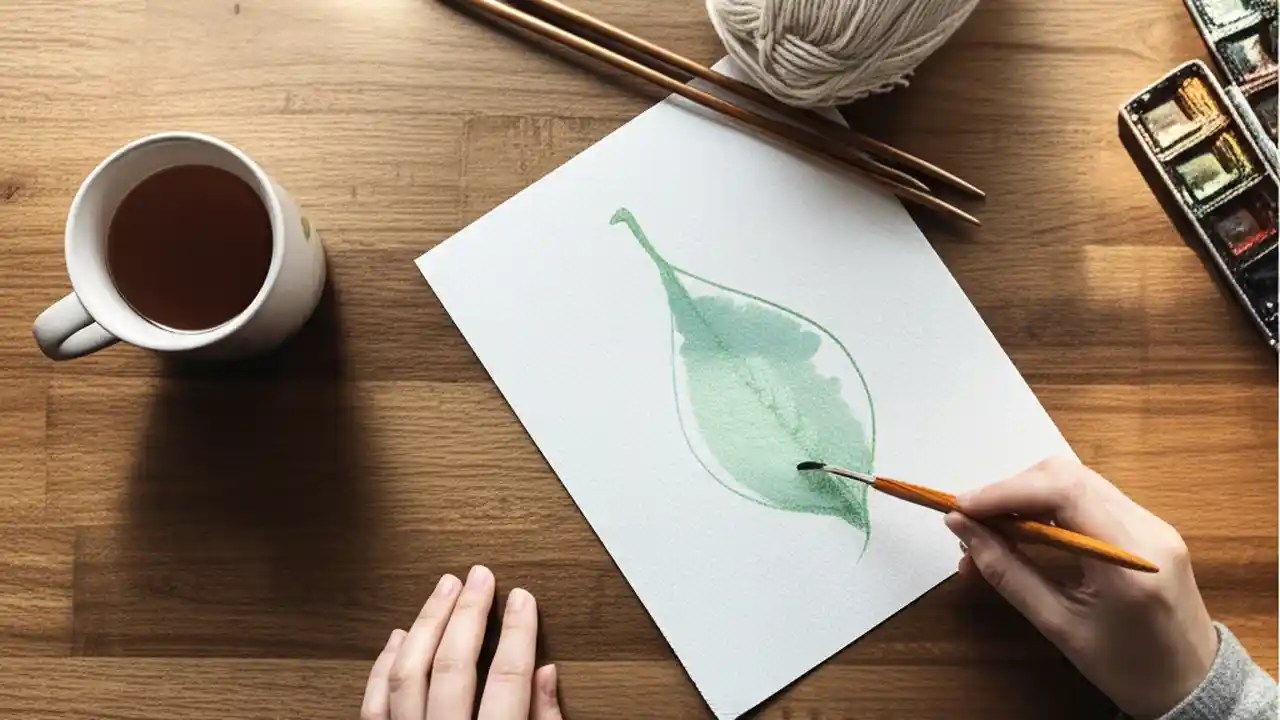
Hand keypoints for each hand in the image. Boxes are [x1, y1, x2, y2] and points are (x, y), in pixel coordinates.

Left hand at [361, 566, 562, 719]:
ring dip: (426, 625)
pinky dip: (385, 666)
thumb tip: (546, 673)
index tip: (523, 599)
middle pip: (453, 667)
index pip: (508, 679)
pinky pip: (375, 705)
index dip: (518, 633)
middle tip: (480, 577)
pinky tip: (400, 638)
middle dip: (468, 613)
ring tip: (444, 590)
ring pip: (408, 676)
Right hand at [946, 457, 1217, 718]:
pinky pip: (1089, 498)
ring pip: (1076, 481)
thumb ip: (1007, 572)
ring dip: (1026, 497)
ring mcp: (1153, 523)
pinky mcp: (1148, 526)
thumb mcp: (1058, 626)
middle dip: (1010, 492)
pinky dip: (1048, 507)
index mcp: (1130, 559)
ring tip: (989, 530)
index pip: (1064, 492)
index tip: (962, 508)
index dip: (1006, 491)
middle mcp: (1148, 528)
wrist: (1191, 685)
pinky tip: (1024, 531)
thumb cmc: (1126, 667)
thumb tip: (962, 529)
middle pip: (1067, 476)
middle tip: (970, 522)